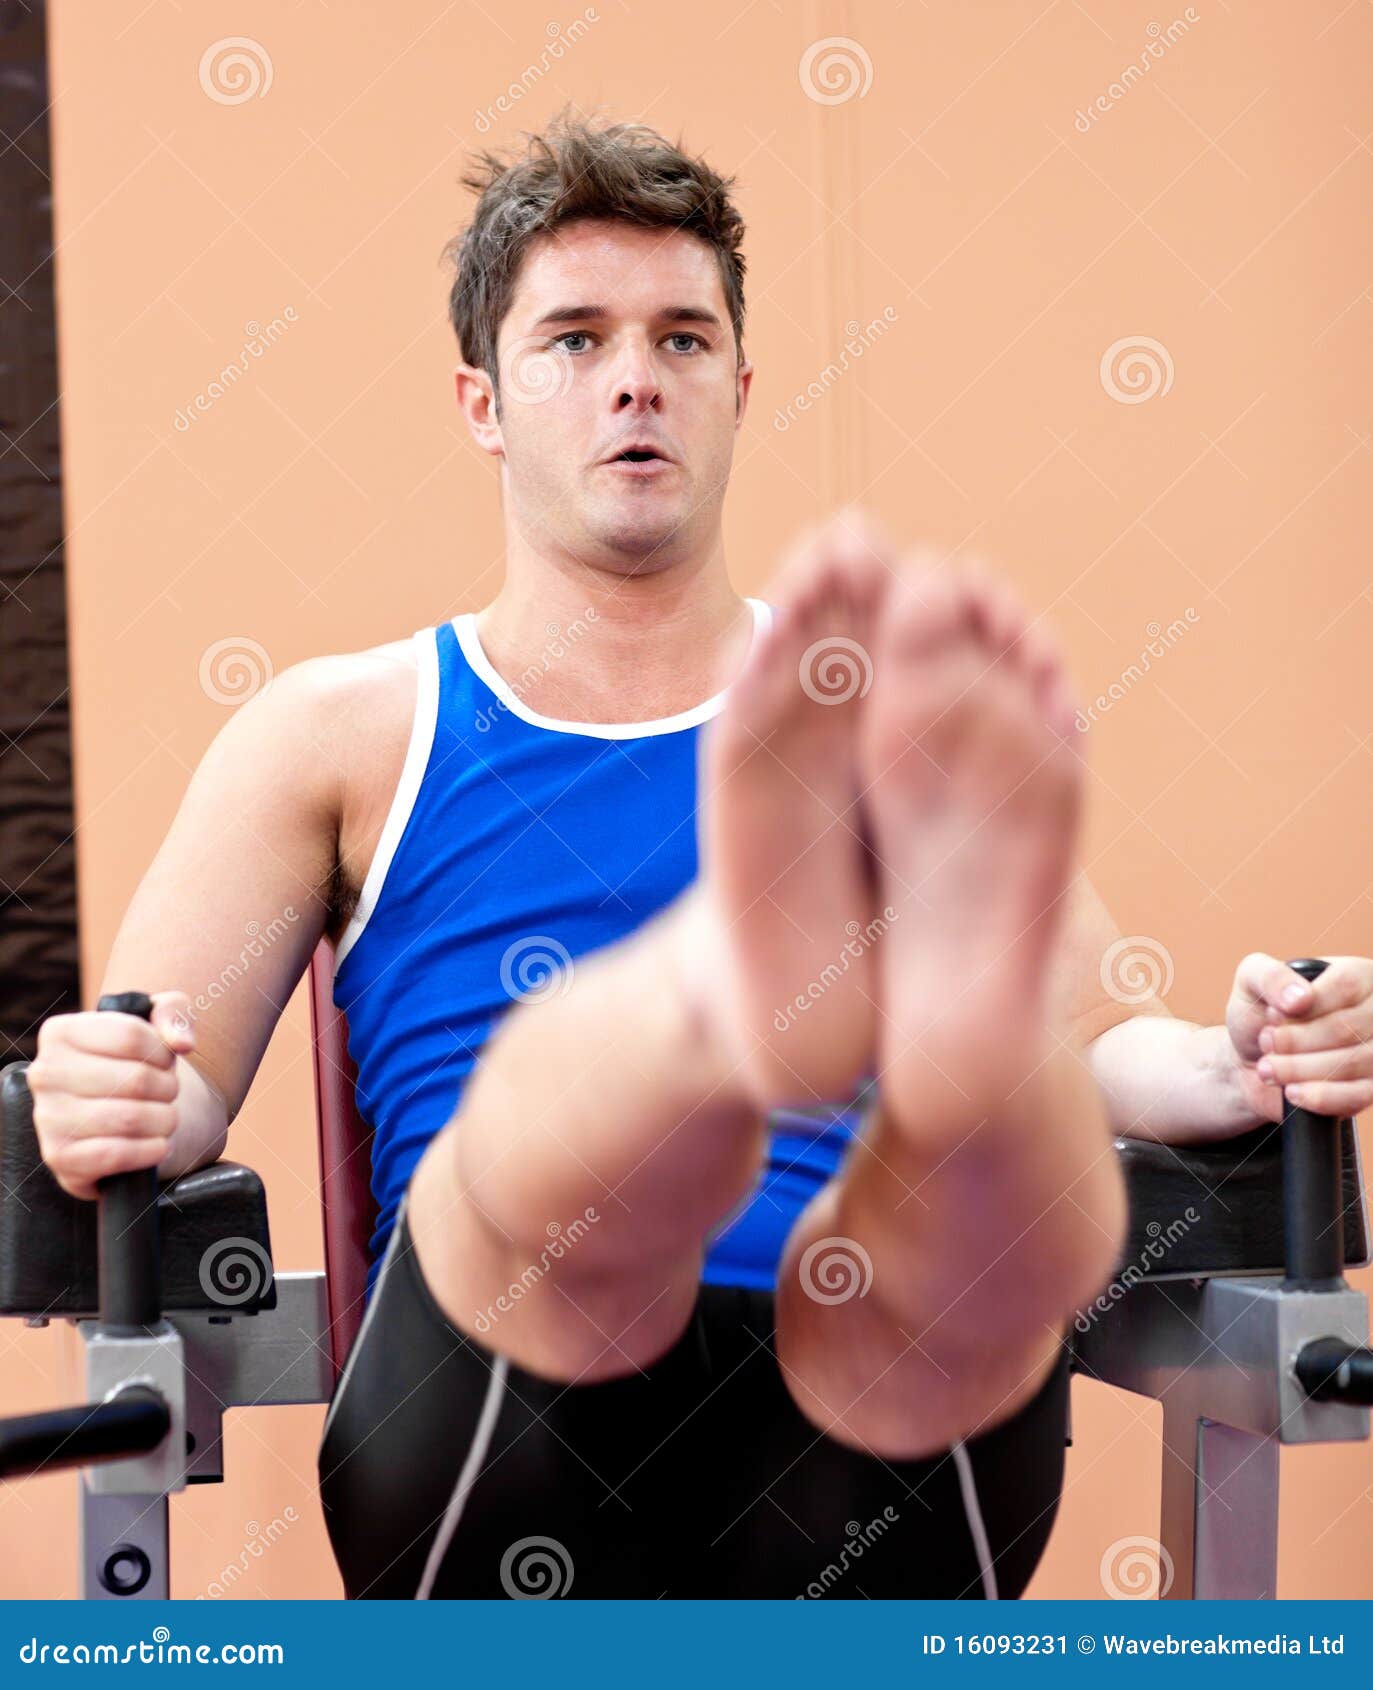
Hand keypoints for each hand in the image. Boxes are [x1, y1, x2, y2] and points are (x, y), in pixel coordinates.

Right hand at [27, 992, 194, 1199]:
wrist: (115, 1115)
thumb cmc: (135, 1062)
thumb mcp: (155, 1023)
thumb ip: (173, 1013)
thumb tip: (182, 1042)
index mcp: (60, 1033)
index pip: (130, 1035)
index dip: (163, 1051)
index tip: (165, 1060)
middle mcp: (45, 1073)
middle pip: (135, 1079)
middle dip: (168, 1088)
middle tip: (168, 1092)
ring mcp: (48, 1118)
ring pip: (130, 1118)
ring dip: (165, 1120)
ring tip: (165, 1116)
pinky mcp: (60, 1157)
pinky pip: (116, 1155)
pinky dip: (150, 1150)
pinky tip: (158, 1145)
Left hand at [1225, 954, 1372, 1122]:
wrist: (1252, 1063)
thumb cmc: (1258, 1017)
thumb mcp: (1251, 983)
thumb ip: (1271, 977)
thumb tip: (1301, 997)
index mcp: (1356, 976)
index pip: (1347, 986)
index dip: (1306, 1006)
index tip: (1272, 1017)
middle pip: (1348, 1027)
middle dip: (1297, 1040)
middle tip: (1266, 1042)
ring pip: (1352, 1062)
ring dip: (1300, 1068)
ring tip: (1267, 1068)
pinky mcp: (1369, 1088)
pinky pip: (1356, 1095)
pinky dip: (1319, 1096)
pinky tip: (1291, 1092)